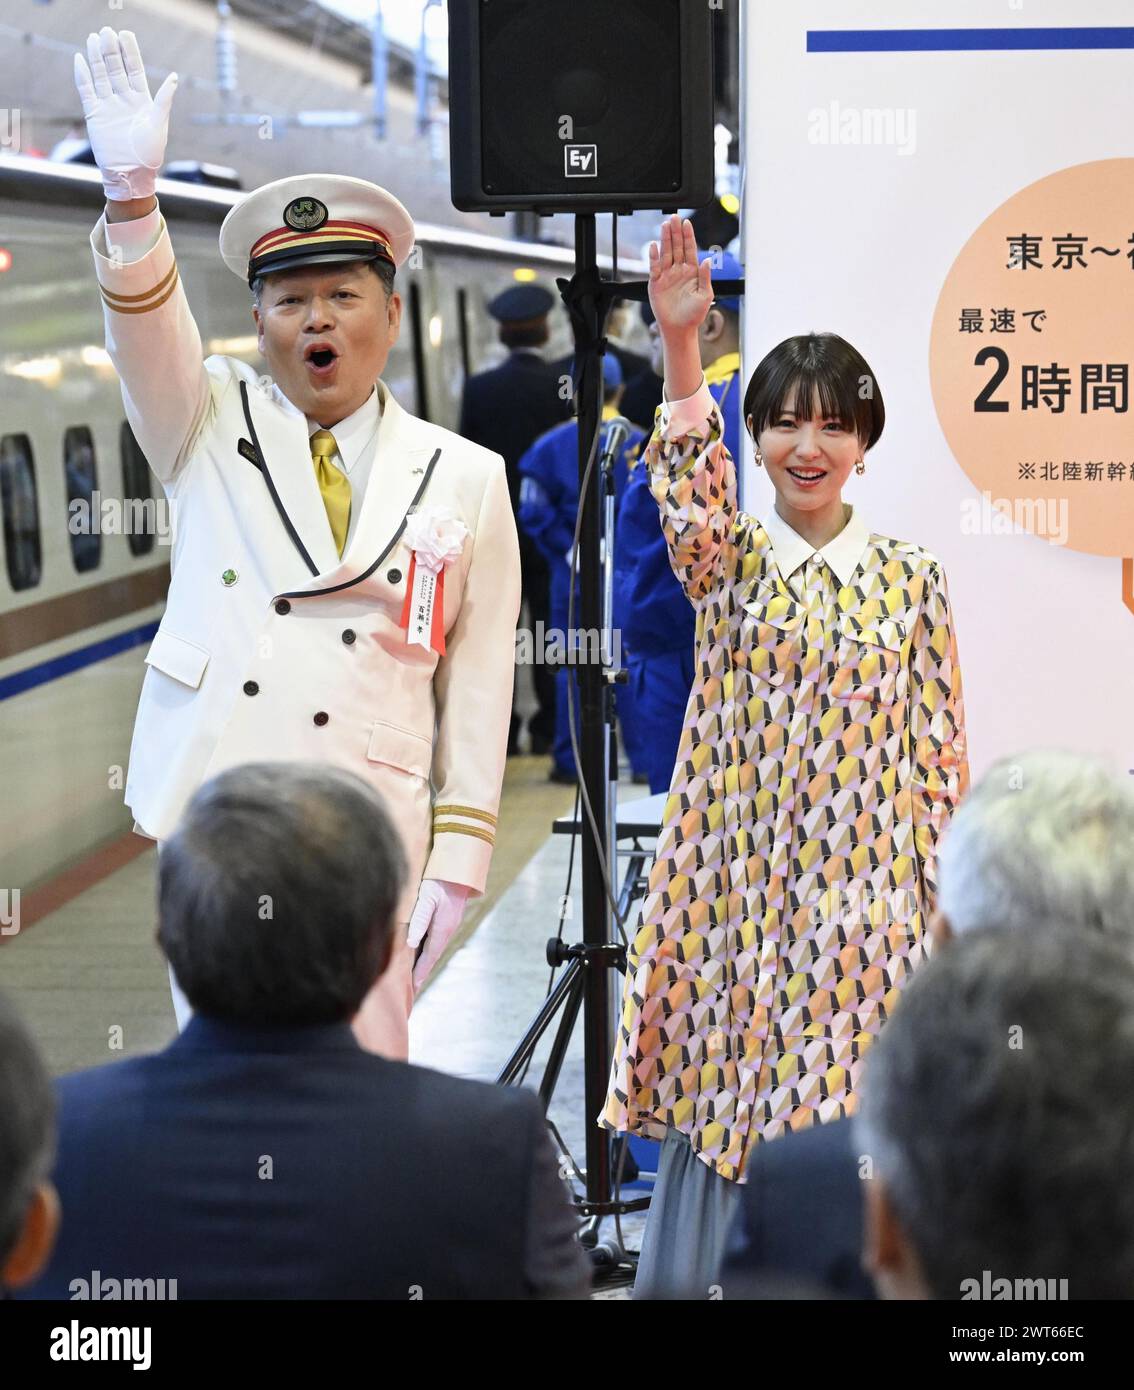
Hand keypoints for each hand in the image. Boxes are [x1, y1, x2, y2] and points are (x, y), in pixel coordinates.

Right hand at [74, 28, 176, 200]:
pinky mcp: (94, 114)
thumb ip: (163, 100)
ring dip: (96, 57)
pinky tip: (80, 59)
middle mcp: (124, 99)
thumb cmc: (149, 154)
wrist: (131, 175)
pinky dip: (83, 75)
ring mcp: (108, 105)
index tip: (125, 34)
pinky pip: (86, 90)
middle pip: (115, 68)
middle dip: (111, 50)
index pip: (134, 69)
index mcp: (142, 100)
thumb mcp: (159, 125)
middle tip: (107, 32)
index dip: (130, 52)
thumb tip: (174, 78)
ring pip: (100, 75)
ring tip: (94, 38)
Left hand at [407, 879, 471, 991]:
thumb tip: (410, 943)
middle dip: (422, 972)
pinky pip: (435, 940)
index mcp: (442, 929)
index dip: (420, 972)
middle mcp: (447, 930)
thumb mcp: (427, 898)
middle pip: (432, 956)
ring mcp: (449, 924)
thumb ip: (419, 920)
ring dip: (425, 962)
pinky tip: (421, 952)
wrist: (459, 868)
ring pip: (434, 948)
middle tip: (413, 989)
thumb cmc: (440, 881)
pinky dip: (428, 950)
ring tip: (415, 975)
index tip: (413, 987)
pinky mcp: (447, 918)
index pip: (429, 956)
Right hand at [648, 215, 713, 338]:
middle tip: (674, 218)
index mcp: (692, 272)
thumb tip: (708, 260)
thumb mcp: (705, 295)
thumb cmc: (694, 315)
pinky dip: (654, 257)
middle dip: (675, 232)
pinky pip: (654, 267)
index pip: (690, 249)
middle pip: (676, 247)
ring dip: (665, 239)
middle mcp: (679, 271)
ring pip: (666, 253)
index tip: (686, 223)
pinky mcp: (656, 284)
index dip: (688, 236)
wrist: (680, 329)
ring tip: (664, 225)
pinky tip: (654, 246)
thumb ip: (706, 277)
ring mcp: (667, 276)